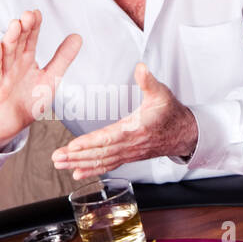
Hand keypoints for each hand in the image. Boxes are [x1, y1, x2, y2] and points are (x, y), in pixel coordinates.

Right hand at [0, 9, 82, 150]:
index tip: (37, 12)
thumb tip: (78, 36)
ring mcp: (3, 73)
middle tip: (28, 14)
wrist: (12, 125)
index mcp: (27, 60)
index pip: (30, 39)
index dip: (34, 27)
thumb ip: (63, 58)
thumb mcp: (51, 78)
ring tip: (14, 24)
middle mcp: (14, 63)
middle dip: (23, 29)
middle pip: (18, 43)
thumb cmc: (30, 100)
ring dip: (9, 39)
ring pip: (6, 53)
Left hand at [52, 63, 197, 179]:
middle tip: (56, 158)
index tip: (73, 146)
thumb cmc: (171, 112)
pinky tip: (77, 173)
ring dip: (80, 164)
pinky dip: (92, 170)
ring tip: (60, 164)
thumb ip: (149, 81)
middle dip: (77, 157)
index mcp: (137, 129)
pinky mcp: (129, 156)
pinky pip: (109, 165)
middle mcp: (131, 144)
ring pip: (102, 161)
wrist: (185, 133)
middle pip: (101, 153)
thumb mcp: (162, 93)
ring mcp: (130, 153)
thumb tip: (141, 68)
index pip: (109, 138)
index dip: (90, 143)